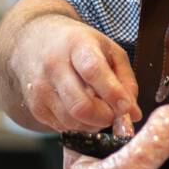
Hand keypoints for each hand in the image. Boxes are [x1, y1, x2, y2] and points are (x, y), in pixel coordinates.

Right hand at [8, 13, 140, 131]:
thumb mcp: (108, 50)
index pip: (93, 71)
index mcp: (77, 45)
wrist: (34, 41)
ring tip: (99, 111)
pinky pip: (62, 127)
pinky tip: (82, 111)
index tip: (126, 108)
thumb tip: (133, 113)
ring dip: (93, 124)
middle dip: (104, 117)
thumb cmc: (77, 45)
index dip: (113, 93)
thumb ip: (126, 80)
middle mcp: (54, 66)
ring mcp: (41, 88)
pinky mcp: (35, 106)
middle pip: (81, 105)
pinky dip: (78, 125)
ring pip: (72, 121)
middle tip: (114, 113)